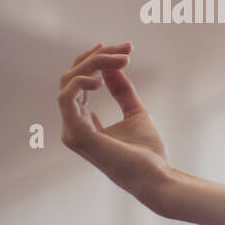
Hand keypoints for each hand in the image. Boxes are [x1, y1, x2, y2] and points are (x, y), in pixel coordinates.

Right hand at [58, 41, 172, 211]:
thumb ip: (122, 90)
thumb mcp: (135, 112)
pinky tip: (102, 78)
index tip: (122, 47)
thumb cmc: (148, 152)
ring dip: (93, 63)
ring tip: (121, 58)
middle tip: (124, 48)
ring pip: (68, 83)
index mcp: (84, 122)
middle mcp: (73, 126)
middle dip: (96, 57)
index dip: (96, 61)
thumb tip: (113, 65)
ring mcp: (72, 131)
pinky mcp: (76, 135)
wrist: (157, 176)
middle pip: (72, 78)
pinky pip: (67, 98)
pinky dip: (81, 81)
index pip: (79, 83)